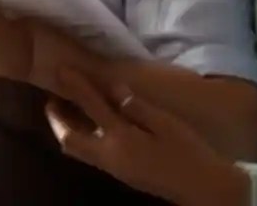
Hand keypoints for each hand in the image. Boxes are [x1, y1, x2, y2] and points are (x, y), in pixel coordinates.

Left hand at [46, 68, 250, 205]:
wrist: (203, 188)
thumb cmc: (188, 152)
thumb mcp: (166, 124)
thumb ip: (137, 106)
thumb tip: (114, 87)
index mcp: (122, 140)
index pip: (92, 107)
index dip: (75, 86)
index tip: (61, 69)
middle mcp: (109, 156)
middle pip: (69, 139)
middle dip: (56, 118)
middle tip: (53, 96)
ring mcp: (112, 168)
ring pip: (76, 149)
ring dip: (65, 129)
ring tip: (66, 107)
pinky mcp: (119, 173)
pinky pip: (89, 154)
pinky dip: (81, 137)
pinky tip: (90, 124)